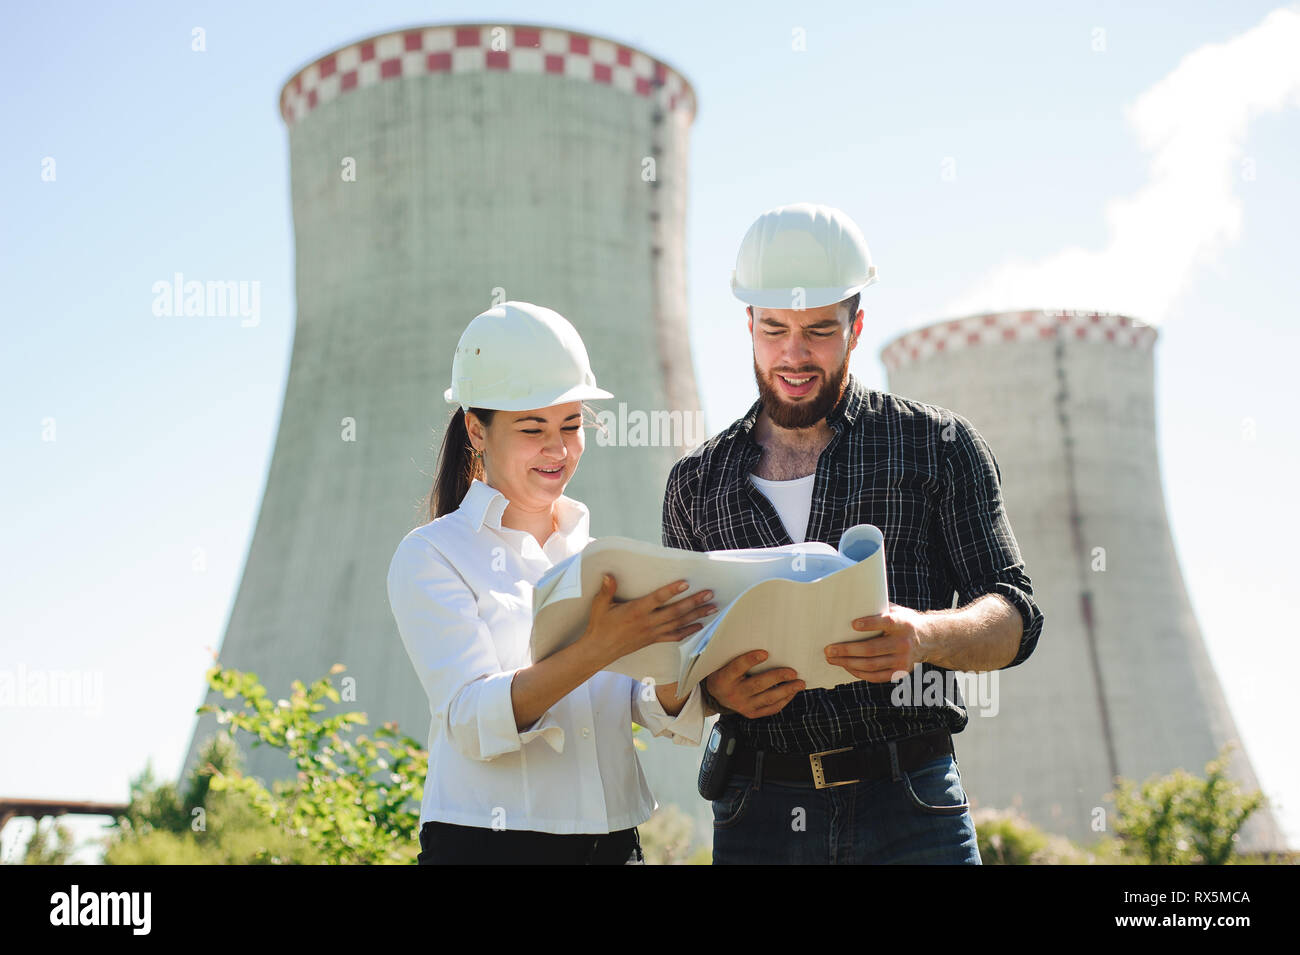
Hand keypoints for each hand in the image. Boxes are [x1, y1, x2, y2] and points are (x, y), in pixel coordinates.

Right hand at [580, 575, 716, 667]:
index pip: (658, 599)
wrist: (599, 650)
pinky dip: (688, 631)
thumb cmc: (599, 626)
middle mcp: (647, 622)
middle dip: (694, 602)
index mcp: (636, 611)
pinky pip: (674, 636)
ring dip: (696, 615)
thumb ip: (607, 590)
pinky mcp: (653, 640)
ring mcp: (652, 632)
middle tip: (709, 594)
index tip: (686, 583)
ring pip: (678, 623)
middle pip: (675, 611)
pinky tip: (699, 626)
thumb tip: (608, 575)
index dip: (672, 591)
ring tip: (712, 608)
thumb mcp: (600, 606)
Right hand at [704, 650, 803, 718]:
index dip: (750, 660)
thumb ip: (736, 655)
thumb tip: (762, 644)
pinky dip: (783, 700)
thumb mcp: (722, 663)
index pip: (737, 667)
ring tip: (800, 683)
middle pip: (757, 684)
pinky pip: (770, 708)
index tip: (765, 652)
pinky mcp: (751, 714)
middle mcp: (733, 694)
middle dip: (777, 677)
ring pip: (768, 698)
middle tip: (793, 672)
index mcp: (723, 678)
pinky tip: (792, 692)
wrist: (715, 696)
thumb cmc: (723, 672)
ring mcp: (743, 706)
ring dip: (786, 690)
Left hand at [824, 602, 927, 682]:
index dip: (870, 623)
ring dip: (848, 663)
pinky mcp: (899, 673)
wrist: (928, 640)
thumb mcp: (896, 611)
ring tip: (832, 659)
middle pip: (872, 649)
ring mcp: (902, 660)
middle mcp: (903, 643)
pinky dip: (858, 672)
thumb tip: (851, 607)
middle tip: (829, 649)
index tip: (853, 624)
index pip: (887, 623)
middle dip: (847, 650)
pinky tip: (846, 666)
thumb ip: (878, 610)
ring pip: (871, 665)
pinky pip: (875, 676)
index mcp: (903, 624)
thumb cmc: (904, 622)